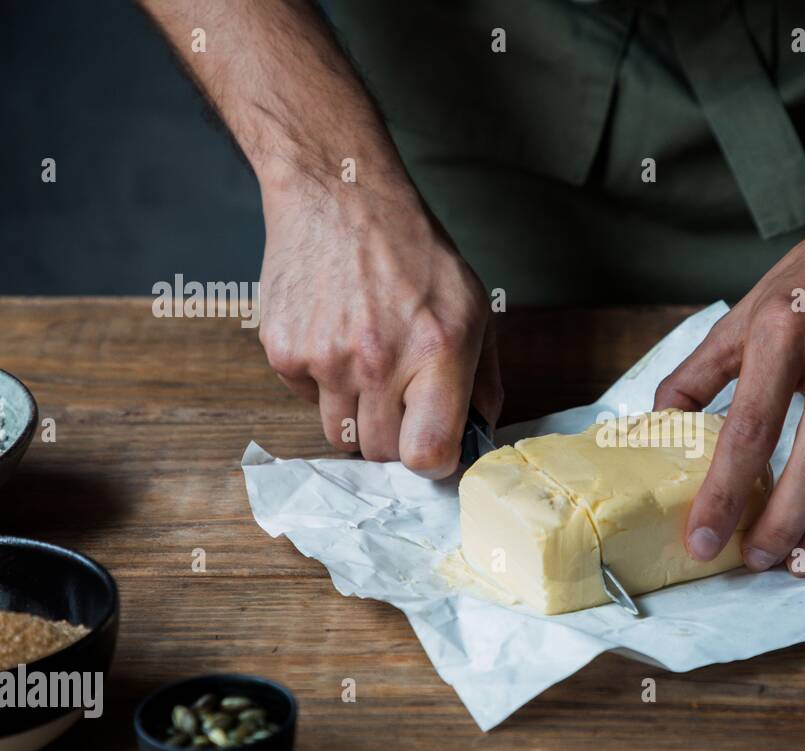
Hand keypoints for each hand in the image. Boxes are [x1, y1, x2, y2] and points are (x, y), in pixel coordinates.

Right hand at [256, 178, 501, 477]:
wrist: (341, 196)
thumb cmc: (414, 253)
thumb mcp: (474, 310)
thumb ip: (483, 382)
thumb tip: (480, 438)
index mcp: (436, 353)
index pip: (426, 454)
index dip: (433, 461)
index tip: (434, 446)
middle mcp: (378, 362)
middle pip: (380, 453)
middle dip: (395, 438)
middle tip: (402, 399)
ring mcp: (324, 359)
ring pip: (339, 435)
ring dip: (357, 416)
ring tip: (369, 367)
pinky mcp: (284, 353)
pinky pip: (306, 401)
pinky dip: (323, 385)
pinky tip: (337, 339)